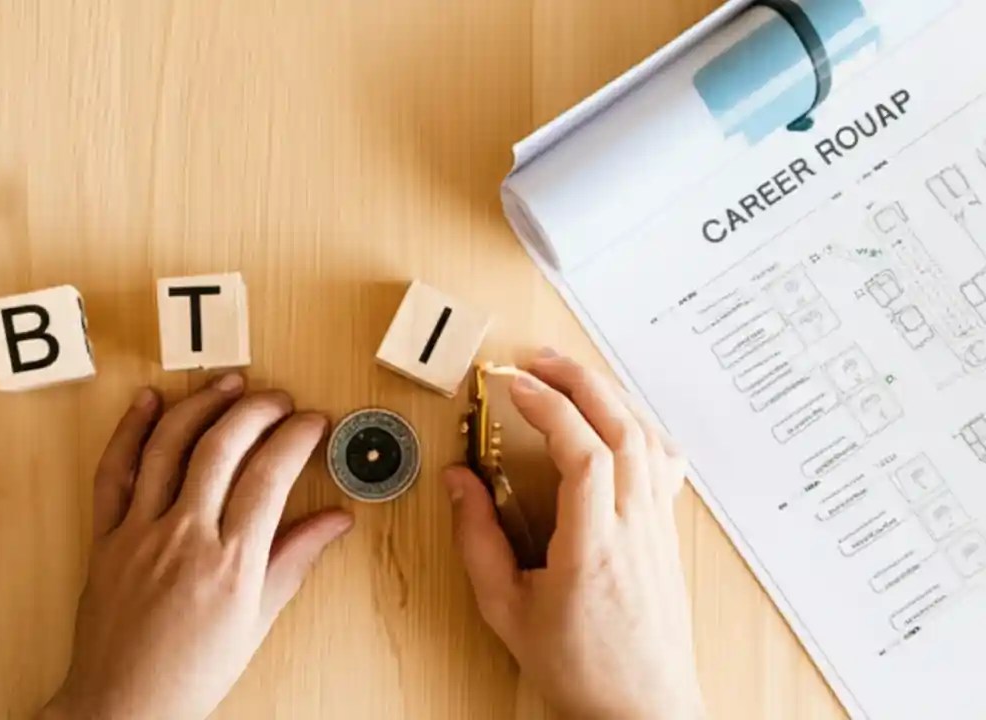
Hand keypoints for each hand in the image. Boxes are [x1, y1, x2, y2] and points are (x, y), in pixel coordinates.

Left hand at [43, 374, 353, 719]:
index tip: (312, 423)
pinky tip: (151, 402)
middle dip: (257, 410)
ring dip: (202, 404)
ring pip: (169, 446)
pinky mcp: (106, 537)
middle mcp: (184, 538)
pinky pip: (114, 471)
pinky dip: (130, 430)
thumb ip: (294, 560)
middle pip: (222, 447)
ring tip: (228, 383)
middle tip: (279, 399)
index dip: (296, 438)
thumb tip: (336, 519)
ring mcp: (140, 533)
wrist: (122, 707)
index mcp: (230, 563)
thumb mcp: (257, 620)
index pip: (270, 476)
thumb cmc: (192, 673)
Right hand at [444, 353, 703, 718]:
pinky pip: (662, 461)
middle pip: (623, 427)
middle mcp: (636, 529)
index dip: (549, 407)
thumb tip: (460, 483)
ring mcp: (658, 528)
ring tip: (571, 378)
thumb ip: (478, 539)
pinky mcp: (666, 534)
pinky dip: (637, 426)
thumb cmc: (580, 669)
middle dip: (580, 380)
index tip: (515, 385)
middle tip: (539, 361)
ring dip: (609, 396)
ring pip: (648, 438)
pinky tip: (617, 422)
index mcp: (595, 547)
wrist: (640, 711)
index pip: (584, 452)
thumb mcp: (506, 608)